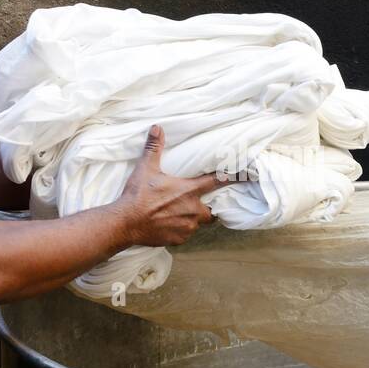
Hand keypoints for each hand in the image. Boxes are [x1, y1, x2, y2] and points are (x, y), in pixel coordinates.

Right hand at [115, 125, 223, 246]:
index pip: (216, 181)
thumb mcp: (146, 168)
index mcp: (189, 191)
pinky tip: (168, 225)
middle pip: (211, 210)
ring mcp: (187, 227)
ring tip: (177, 214)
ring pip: (198, 224)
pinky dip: (180, 230)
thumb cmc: (138, 195)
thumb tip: (157, 127)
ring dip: (192, 219)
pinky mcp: (179, 239)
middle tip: (194, 204)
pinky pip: (185, 235)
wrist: (126, 222)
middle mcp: (193, 210)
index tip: (243, 176)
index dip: (230, 178)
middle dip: (207, 208)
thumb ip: (154, 148)